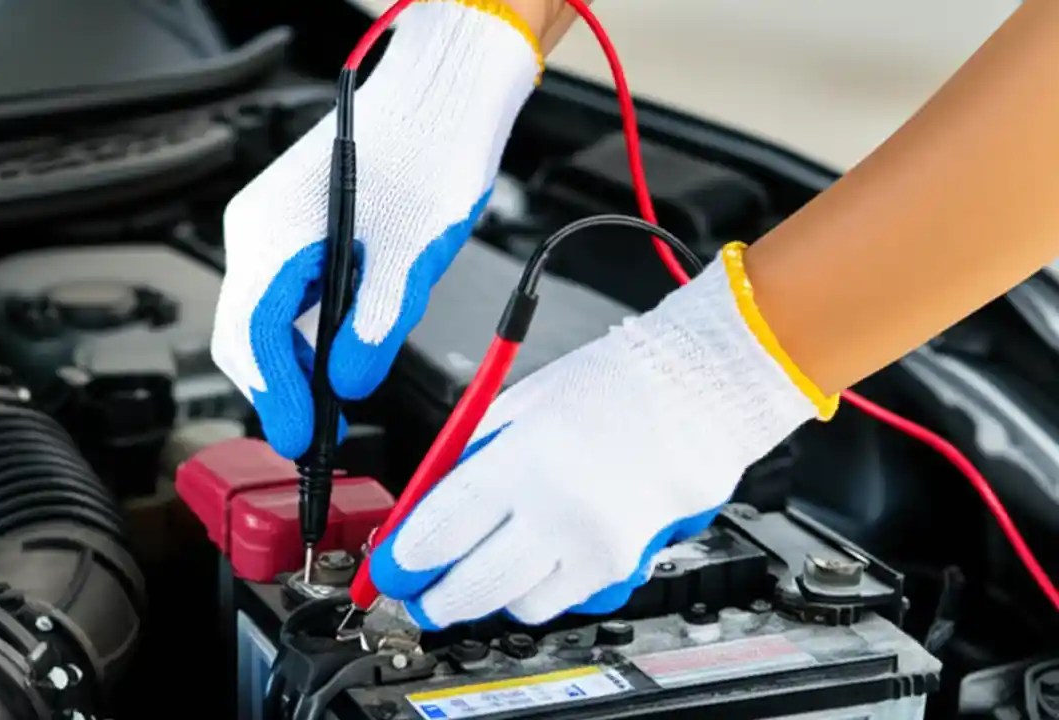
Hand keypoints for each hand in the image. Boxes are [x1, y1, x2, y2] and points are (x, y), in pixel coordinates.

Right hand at [211, 1, 542, 458]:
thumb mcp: (411, 257)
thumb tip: (350, 386)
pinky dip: (301, 335)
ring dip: (290, 365)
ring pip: (260, 319)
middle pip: (244, 333)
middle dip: (277, 388)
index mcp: (273, 233)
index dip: (277, 396)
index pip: (254, 335)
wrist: (441, 99)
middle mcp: (259, 230)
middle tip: (317, 432)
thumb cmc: (428, 153)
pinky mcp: (293, 231)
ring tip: (331, 401)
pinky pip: (282, 297)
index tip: (302, 439)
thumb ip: (377, 327)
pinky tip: (334, 354)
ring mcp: (272, 229)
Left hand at [368, 252, 832, 628]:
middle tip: (417, 590)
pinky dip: (531, 591)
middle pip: (469, 584)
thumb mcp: (516, 404)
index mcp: (523, 458)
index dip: (403, 558)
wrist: (696, 392)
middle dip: (431, 595)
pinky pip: (556, 601)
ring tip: (475, 568)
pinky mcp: (620, 566)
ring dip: (483, 594)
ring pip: (512, 604)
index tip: (390, 565)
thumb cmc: (611, 385)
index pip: (439, 531)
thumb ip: (465, 459)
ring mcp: (592, 545)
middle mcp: (558, 510)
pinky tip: (526, 561)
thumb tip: (421, 508)